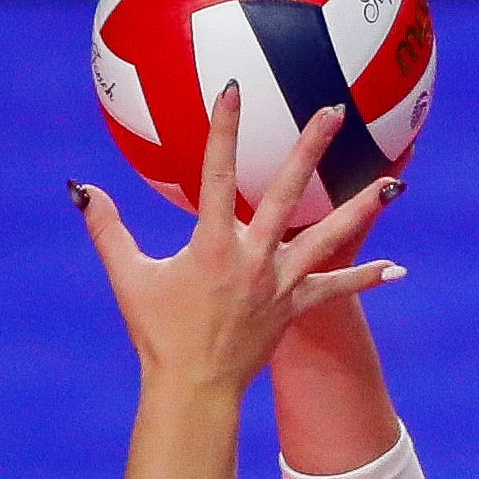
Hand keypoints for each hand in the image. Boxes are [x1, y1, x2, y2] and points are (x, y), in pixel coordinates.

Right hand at [73, 92, 403, 401]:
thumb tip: (80, 187)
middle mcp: (253, 258)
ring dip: (362, 208)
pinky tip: (398, 269)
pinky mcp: (294, 308)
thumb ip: (106, 228)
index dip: (224, 129)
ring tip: (395, 183)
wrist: (194, 390)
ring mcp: (279, 283)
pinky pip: (336, 290)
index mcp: (212, 245)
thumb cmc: (158, 334)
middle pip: (288, 193)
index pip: (218, 174)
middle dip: (311, 148)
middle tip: (334, 110)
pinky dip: (366, 278)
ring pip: (329, 238)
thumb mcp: (128, 277)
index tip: (234, 89)